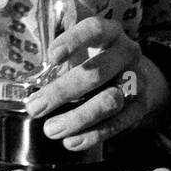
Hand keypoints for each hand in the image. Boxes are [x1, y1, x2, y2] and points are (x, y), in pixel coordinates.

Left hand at [23, 17, 170, 152]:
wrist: (132, 74)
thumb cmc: (94, 56)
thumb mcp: (81, 43)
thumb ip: (59, 45)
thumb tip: (30, 65)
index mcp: (110, 32)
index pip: (95, 29)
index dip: (73, 41)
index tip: (51, 57)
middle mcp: (127, 53)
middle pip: (97, 72)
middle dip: (62, 91)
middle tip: (36, 107)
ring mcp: (137, 80)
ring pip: (109, 101)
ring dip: (77, 118)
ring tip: (51, 129)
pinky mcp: (141, 106)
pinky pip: (118, 123)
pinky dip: (93, 135)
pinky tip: (71, 141)